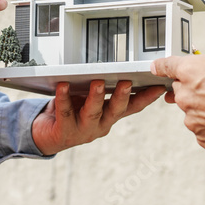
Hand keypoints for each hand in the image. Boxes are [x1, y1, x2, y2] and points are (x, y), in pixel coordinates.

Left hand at [31, 80, 164, 154]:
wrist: (45, 135)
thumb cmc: (69, 113)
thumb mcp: (89, 100)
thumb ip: (100, 90)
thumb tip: (112, 69)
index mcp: (109, 116)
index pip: (132, 107)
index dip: (146, 98)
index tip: (159, 87)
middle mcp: (100, 125)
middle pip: (115, 110)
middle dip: (122, 96)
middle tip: (127, 82)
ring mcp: (83, 130)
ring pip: (92, 113)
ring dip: (96, 97)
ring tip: (98, 82)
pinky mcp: (64, 132)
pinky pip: (65, 112)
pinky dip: (64, 98)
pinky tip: (63, 86)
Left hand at [151, 35, 204, 152]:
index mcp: (189, 71)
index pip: (165, 65)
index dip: (163, 65)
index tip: (158, 67)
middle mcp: (185, 97)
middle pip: (181, 88)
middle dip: (195, 85)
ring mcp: (193, 120)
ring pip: (193, 109)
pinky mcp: (204, 139)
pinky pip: (204, 128)